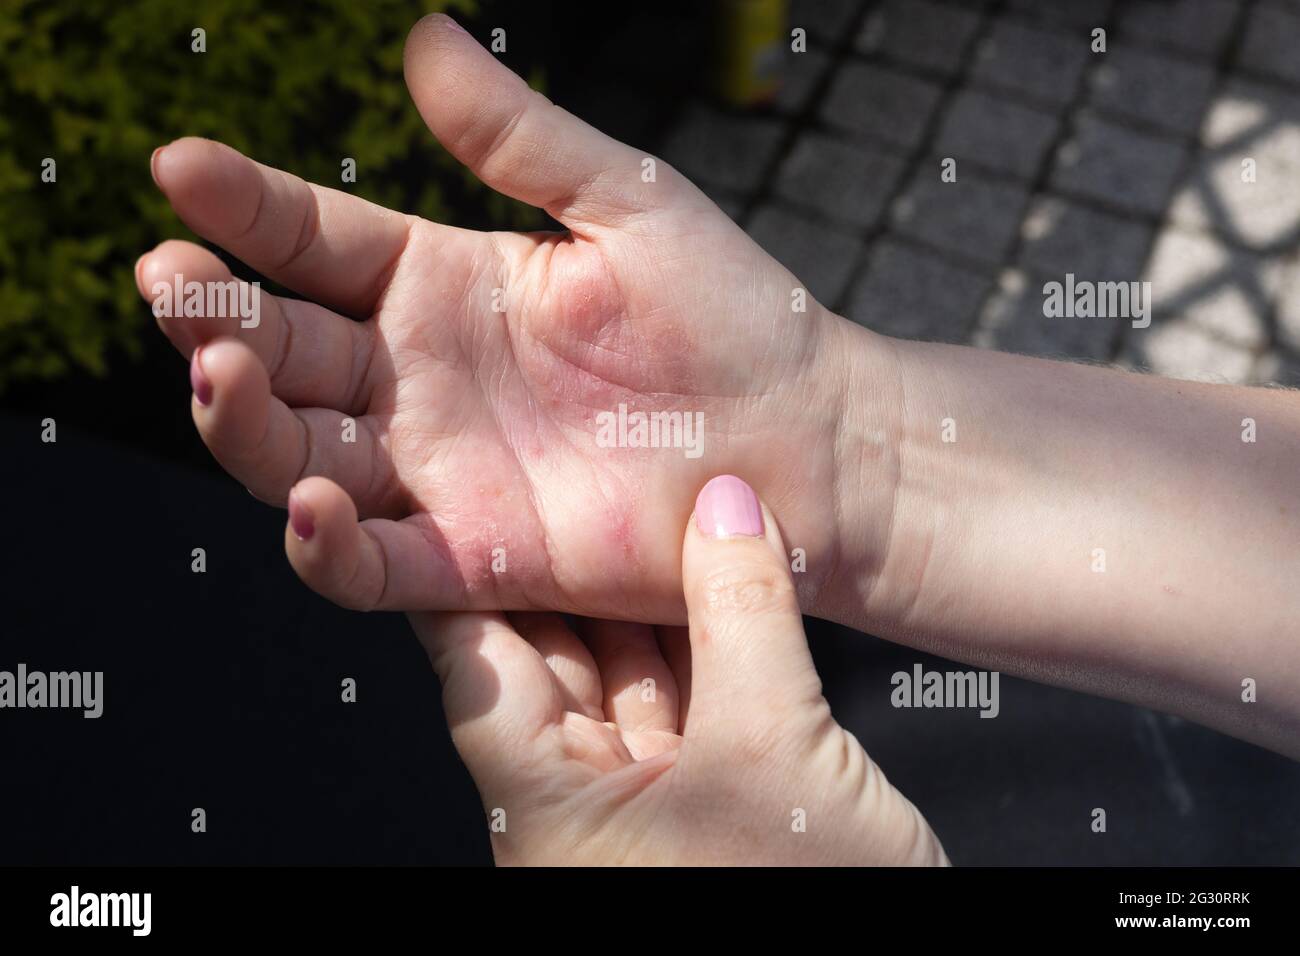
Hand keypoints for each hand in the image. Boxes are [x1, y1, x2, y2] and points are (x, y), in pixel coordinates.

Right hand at [136, 13, 897, 622]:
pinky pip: (375, 564)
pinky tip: (308, 499)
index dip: (248, 208)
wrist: (809, 441)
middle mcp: (425, 379)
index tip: (180, 168)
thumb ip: (522, 139)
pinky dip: (327, 542)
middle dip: (216, 317)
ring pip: (303, 454)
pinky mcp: (477, 560)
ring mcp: (443, 472)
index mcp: (449, 284)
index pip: (320, 241)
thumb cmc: (736, 318)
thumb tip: (423, 38)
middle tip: (173, 281)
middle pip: (285, 350)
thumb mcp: (628, 206)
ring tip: (215, 370)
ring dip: (245, 420)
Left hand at [410, 475, 945, 864]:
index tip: (476, 489)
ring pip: (631, 686)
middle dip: (582, 571)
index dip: (479, 572)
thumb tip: (727, 509)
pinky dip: (710, 652)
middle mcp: (579, 815)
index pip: (480, 664)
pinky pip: (692, 714)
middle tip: (596, 473)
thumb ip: (744, 616)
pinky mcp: (710, 819)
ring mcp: (648, 817)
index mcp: (547, 813)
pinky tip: (727, 586)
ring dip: (656, 606)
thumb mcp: (774, 749)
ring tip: (672, 512)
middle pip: (557, 665)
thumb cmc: (809, 909)